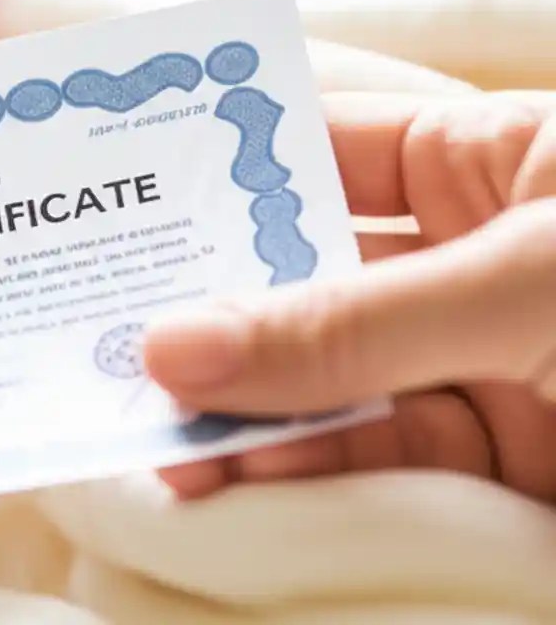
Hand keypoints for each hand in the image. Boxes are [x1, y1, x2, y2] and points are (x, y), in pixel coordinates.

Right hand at [147, 92, 555, 501]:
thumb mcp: (527, 282)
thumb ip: (355, 323)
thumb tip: (175, 347)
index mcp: (493, 162)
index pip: (327, 153)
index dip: (225, 175)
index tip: (116, 208)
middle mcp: (475, 258)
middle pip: (310, 281)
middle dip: (216, 315)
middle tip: (114, 341)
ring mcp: (486, 365)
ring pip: (334, 383)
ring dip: (249, 412)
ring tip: (168, 437)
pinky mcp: (501, 463)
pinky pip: (384, 462)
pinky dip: (314, 475)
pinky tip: (248, 475)